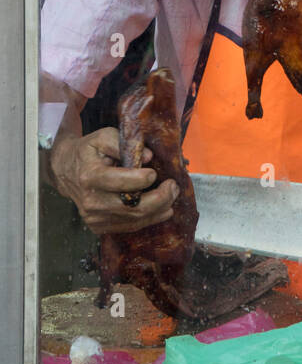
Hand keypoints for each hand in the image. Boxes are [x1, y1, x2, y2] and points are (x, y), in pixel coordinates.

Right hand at [47, 128, 177, 235]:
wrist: (66, 170)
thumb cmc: (88, 151)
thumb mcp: (102, 137)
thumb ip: (124, 145)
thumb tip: (148, 156)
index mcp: (90, 176)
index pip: (120, 183)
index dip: (142, 179)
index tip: (154, 173)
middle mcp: (90, 201)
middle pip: (131, 207)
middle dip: (159, 198)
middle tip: (173, 187)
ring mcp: (93, 217)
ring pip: (133, 220)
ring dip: (158, 210)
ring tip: (172, 196)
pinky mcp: (98, 226)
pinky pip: (128, 227)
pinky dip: (148, 219)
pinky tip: (162, 210)